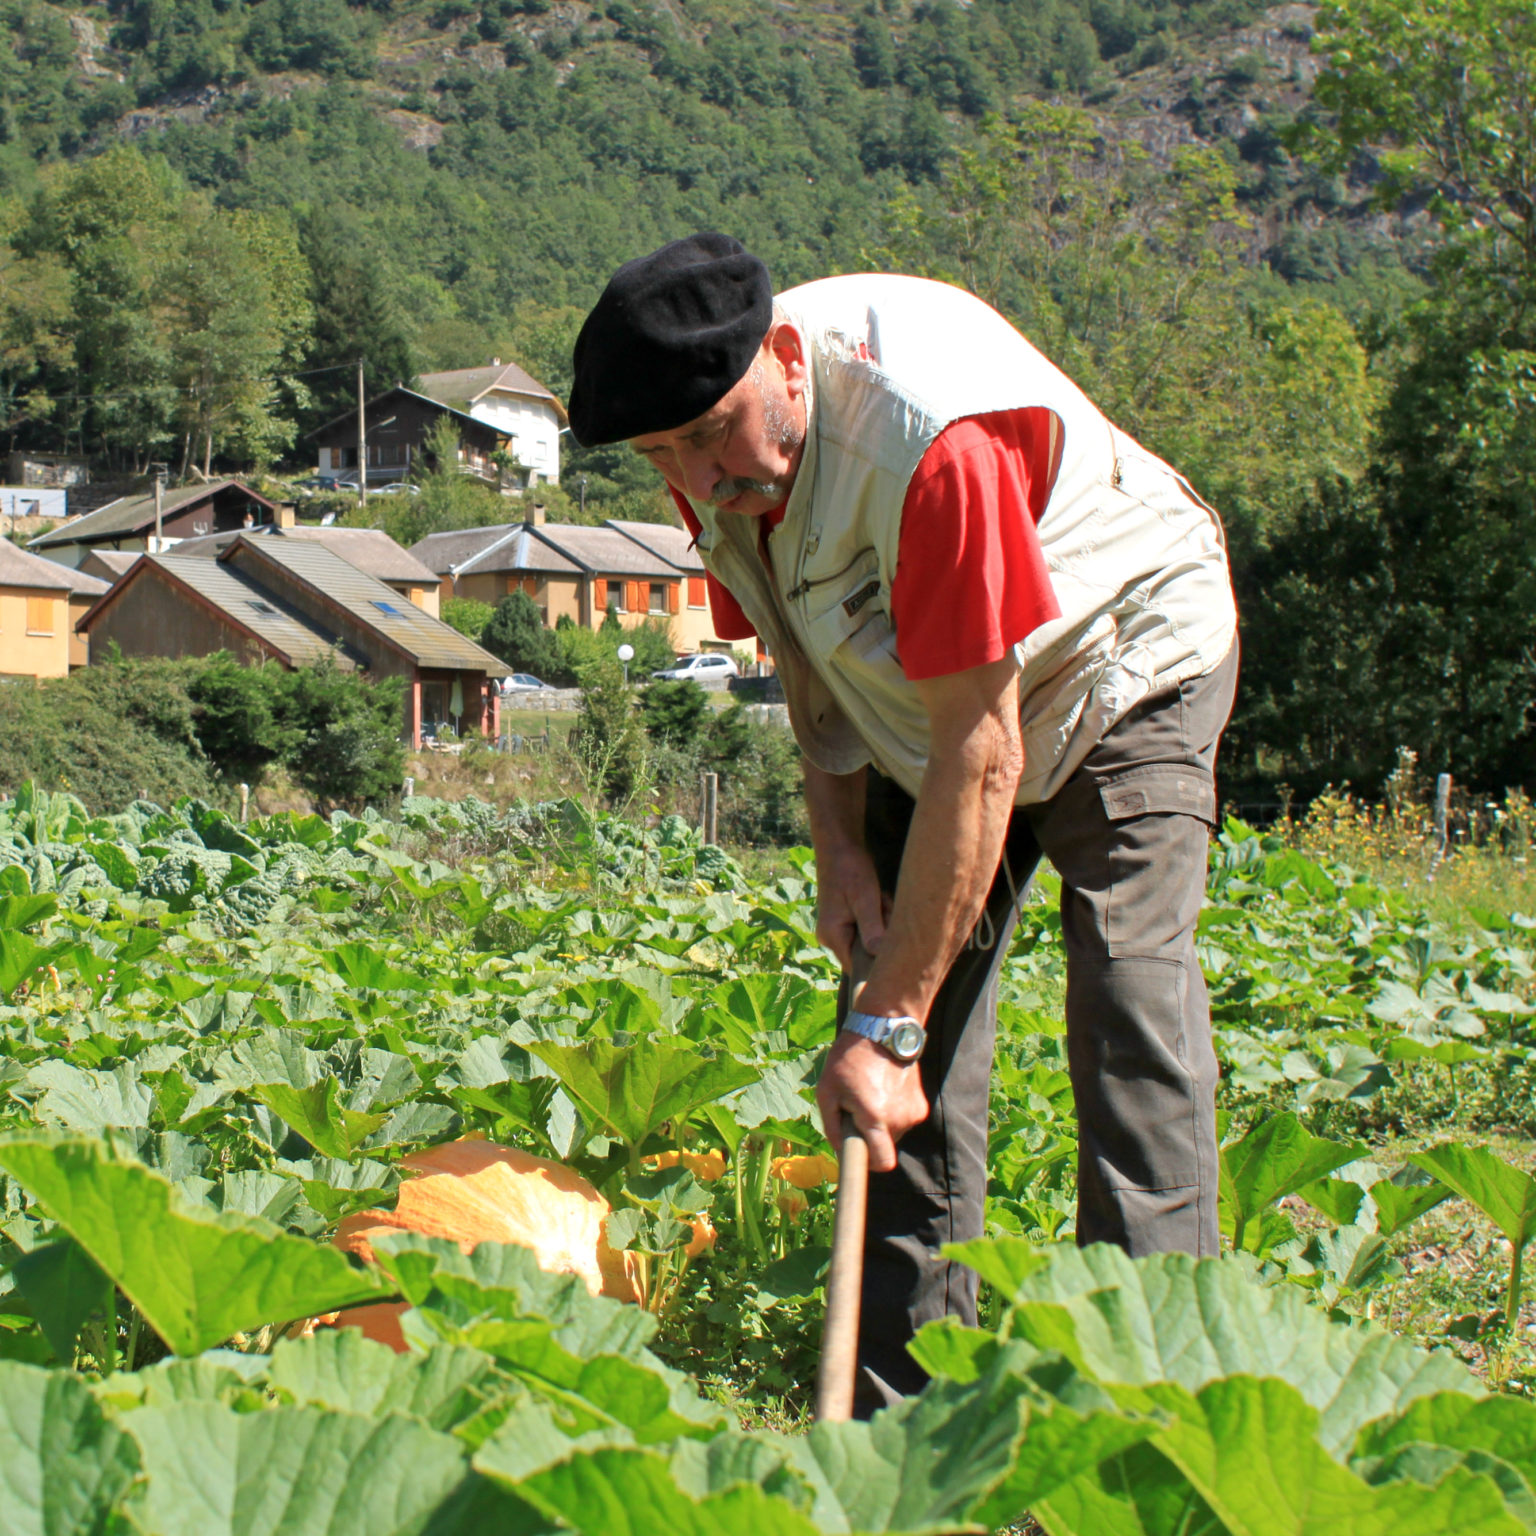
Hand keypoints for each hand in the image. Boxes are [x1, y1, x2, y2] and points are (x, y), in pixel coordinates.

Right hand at [814, 844, 888, 969]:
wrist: (839, 846)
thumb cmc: (850, 869)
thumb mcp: (865, 898)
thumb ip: (872, 928)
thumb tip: (880, 955)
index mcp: (832, 935)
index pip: (858, 968)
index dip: (878, 963)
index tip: (895, 946)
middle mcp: (831, 938)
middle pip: (866, 953)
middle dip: (882, 935)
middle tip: (884, 908)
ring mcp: (838, 930)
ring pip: (870, 939)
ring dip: (882, 922)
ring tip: (881, 899)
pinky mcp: (845, 921)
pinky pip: (868, 928)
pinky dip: (878, 916)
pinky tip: (879, 899)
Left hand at [816, 1031, 927, 1172]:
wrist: (884, 1030)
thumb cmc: (849, 1060)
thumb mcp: (827, 1090)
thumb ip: (831, 1126)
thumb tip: (840, 1150)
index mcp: (875, 1117)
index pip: (882, 1162)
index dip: (870, 1164)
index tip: (859, 1157)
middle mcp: (900, 1118)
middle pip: (884, 1147)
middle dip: (869, 1136)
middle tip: (856, 1109)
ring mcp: (914, 1112)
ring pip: (893, 1135)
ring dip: (880, 1124)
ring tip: (869, 1095)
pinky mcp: (922, 1105)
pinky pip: (902, 1121)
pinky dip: (891, 1114)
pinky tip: (883, 1091)